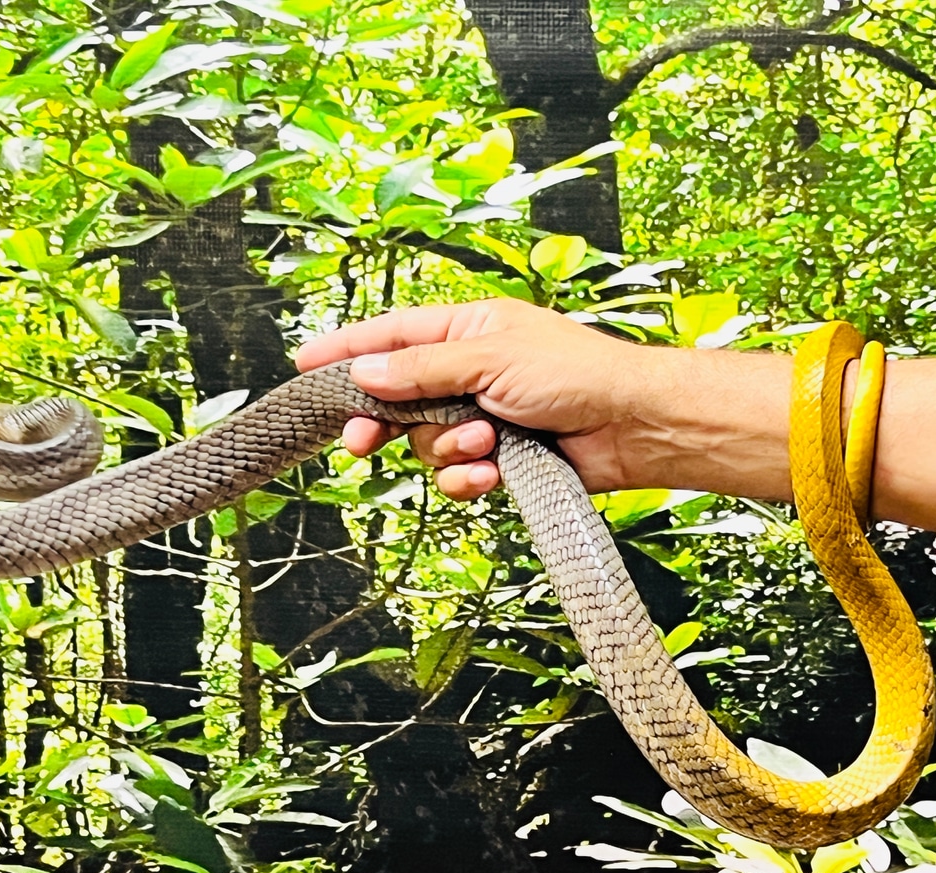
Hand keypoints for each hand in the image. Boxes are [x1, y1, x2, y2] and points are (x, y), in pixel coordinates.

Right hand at [294, 299, 672, 498]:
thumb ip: (421, 368)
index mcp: (467, 331)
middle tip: (362, 442)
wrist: (631, 428)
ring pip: (425, 445)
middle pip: (397, 399)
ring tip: (486, 444)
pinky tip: (494, 474)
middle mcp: (469, 373)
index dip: (347, 351)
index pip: (391, 336)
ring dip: (448, 450)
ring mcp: (482, 419)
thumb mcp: (490, 358)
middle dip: (383, 422)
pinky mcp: (499, 461)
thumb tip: (364, 372)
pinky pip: (456, 476)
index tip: (304, 366)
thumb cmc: (577, 374)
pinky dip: (469, 479)